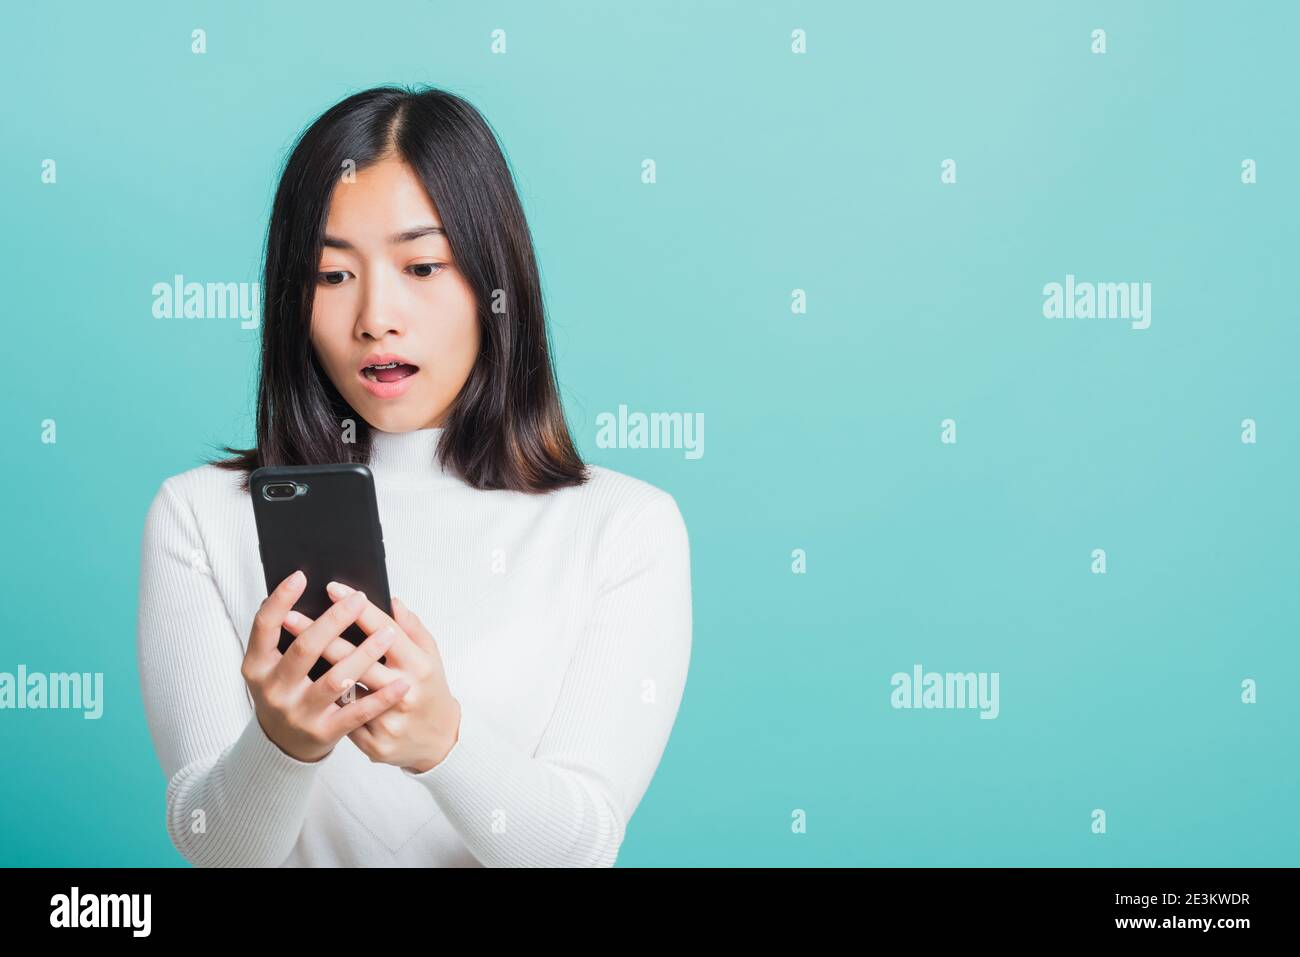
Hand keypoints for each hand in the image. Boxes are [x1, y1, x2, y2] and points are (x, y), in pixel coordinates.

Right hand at [241, 570, 409, 762]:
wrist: (283, 746)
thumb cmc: (286, 691)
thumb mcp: (271, 665)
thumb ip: (281, 632)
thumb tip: (296, 586)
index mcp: (257, 666)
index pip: (264, 627)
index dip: (280, 600)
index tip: (301, 575)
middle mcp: (274, 690)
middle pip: (304, 649)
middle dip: (333, 621)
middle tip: (358, 599)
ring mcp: (297, 713)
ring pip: (335, 680)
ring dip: (363, 654)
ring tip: (387, 634)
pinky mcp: (322, 733)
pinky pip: (356, 713)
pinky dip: (380, 698)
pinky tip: (400, 683)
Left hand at [296, 583, 459, 772]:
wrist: (438, 741)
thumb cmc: (430, 690)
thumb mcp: (431, 655)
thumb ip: (411, 627)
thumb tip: (391, 600)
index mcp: (418, 665)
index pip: (385, 629)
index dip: (357, 608)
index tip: (333, 588)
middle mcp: (405, 691)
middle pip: (354, 659)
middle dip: (320, 634)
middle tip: (291, 615)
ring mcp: (389, 720)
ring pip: (343, 690)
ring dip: (313, 666)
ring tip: (286, 646)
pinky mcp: (375, 744)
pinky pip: (342, 719)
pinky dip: (323, 701)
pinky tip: (301, 685)